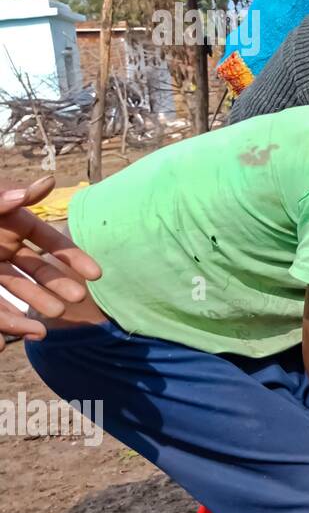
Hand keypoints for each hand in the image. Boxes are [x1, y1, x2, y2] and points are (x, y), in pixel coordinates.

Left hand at [0, 176, 101, 347]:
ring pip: (17, 289)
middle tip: (77, 299)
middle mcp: (1, 246)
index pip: (48, 239)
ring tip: (54, 317)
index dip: (72, 257)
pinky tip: (27, 330)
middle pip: (36, 267)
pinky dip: (10, 317)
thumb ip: (4, 199)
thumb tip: (45, 183)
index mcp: (8, 222)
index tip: (95, 274)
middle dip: (57, 284)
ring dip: (36, 303)